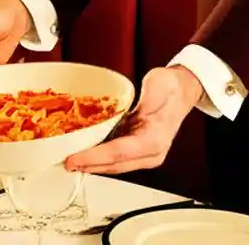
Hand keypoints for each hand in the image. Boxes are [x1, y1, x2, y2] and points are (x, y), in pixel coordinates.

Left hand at [64, 65, 203, 174]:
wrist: (183, 90)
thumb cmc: (170, 86)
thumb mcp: (159, 84)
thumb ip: (148, 97)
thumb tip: (133, 105)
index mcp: (155, 139)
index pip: (119, 152)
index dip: (94, 157)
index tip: (74, 158)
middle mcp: (152, 152)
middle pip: (114, 165)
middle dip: (88, 165)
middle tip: (65, 163)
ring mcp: (147, 155)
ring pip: (115, 165)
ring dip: (92, 164)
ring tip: (71, 161)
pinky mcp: (140, 152)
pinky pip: (117, 158)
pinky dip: (99, 158)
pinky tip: (85, 154)